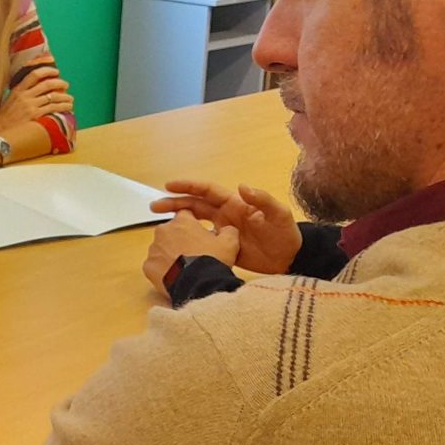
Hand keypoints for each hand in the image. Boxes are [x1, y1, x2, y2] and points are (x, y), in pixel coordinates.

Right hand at [0, 65, 74, 130]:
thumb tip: (36, 90)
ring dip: (65, 97)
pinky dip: (62, 107)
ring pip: (53, 97)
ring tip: (70, 99)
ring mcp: (30, 106)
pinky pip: (52, 108)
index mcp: (17, 90)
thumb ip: (21, 94)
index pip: (34, 74)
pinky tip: (68, 108)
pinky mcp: (34, 116)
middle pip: (47, 84)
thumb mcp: (9, 101)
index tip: (56, 72)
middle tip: (66, 85)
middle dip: (60, 83)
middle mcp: (24, 96)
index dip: (47, 70)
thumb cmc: (3, 119)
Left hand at [142, 211, 239, 292]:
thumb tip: (228, 229)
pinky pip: (155, 265)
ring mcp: (153, 249)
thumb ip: (228, 231)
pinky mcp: (148, 266)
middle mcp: (163, 231)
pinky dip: (162, 269)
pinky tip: (175, 276)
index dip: (193, 223)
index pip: (185, 214)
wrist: (198, 285)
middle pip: (171, 231)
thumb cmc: (212, 261)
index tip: (198, 233)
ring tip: (184, 267)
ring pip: (161, 248)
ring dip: (170, 254)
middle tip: (193, 253)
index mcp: (182, 221)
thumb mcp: (230, 243)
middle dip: (180, 239)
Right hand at [148, 180, 300, 274]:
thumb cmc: (285, 234)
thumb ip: (262, 199)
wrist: (290, 258)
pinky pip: (200, 240)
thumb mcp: (278, 214)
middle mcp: (225, 214)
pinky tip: (174, 244)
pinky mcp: (222, 246)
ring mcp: (222, 230)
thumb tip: (241, 186)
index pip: (206, 191)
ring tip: (157, 223)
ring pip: (193, 221)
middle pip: (194, 205)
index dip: (188, 186)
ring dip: (176, 220)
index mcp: (234, 203)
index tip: (169, 186)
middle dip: (173, 203)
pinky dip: (186, 239)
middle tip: (154, 206)